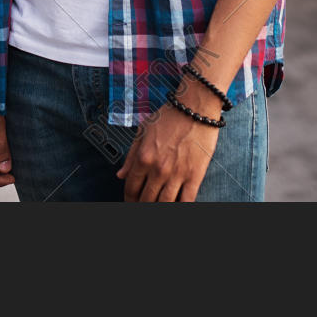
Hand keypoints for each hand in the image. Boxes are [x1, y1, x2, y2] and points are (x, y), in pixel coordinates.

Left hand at [116, 85, 222, 201]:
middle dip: (142, 206)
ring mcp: (177, 174)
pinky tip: (177, 206)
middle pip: (146, 200)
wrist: (196, 108)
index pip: (131, 188)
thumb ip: (130, 155)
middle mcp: (158, 169)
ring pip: (165, 204)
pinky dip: (180, 208)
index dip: (129, 199)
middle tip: (144, 205)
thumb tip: (120, 176)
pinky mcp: (195, 176)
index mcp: (143, 157)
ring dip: (159, 208)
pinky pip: (186, 201)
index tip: (131, 202)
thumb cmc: (168, 116)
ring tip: (158, 206)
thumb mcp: (143, 131)